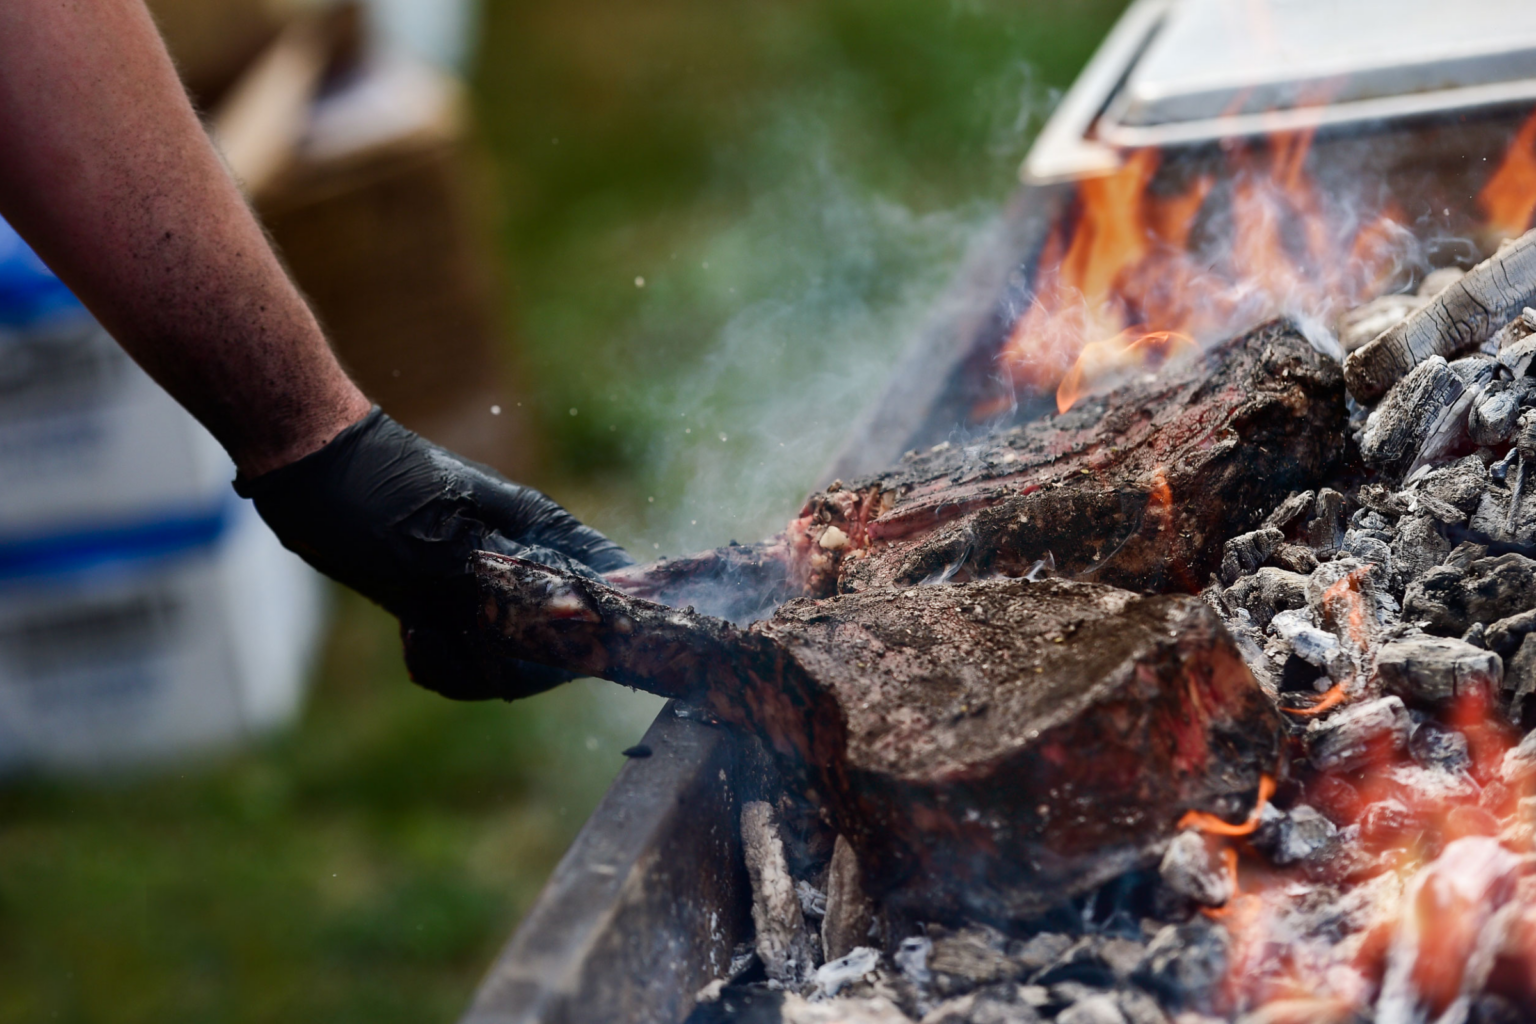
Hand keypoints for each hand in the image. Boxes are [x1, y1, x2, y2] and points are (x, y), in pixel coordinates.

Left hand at [235, 407, 633, 699]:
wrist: (310, 472)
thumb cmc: (377, 488)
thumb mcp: (439, 538)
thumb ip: (502, 582)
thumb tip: (560, 617)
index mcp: (541, 528)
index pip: (606, 584)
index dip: (603, 628)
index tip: (566, 655)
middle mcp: (525, 558)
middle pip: (560, 637)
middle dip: (518, 661)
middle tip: (461, 641)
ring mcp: (488, 584)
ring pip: (513, 656)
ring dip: (473, 667)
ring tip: (426, 637)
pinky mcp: (453, 603)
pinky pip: (470, 656)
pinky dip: (445, 663)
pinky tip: (415, 638)